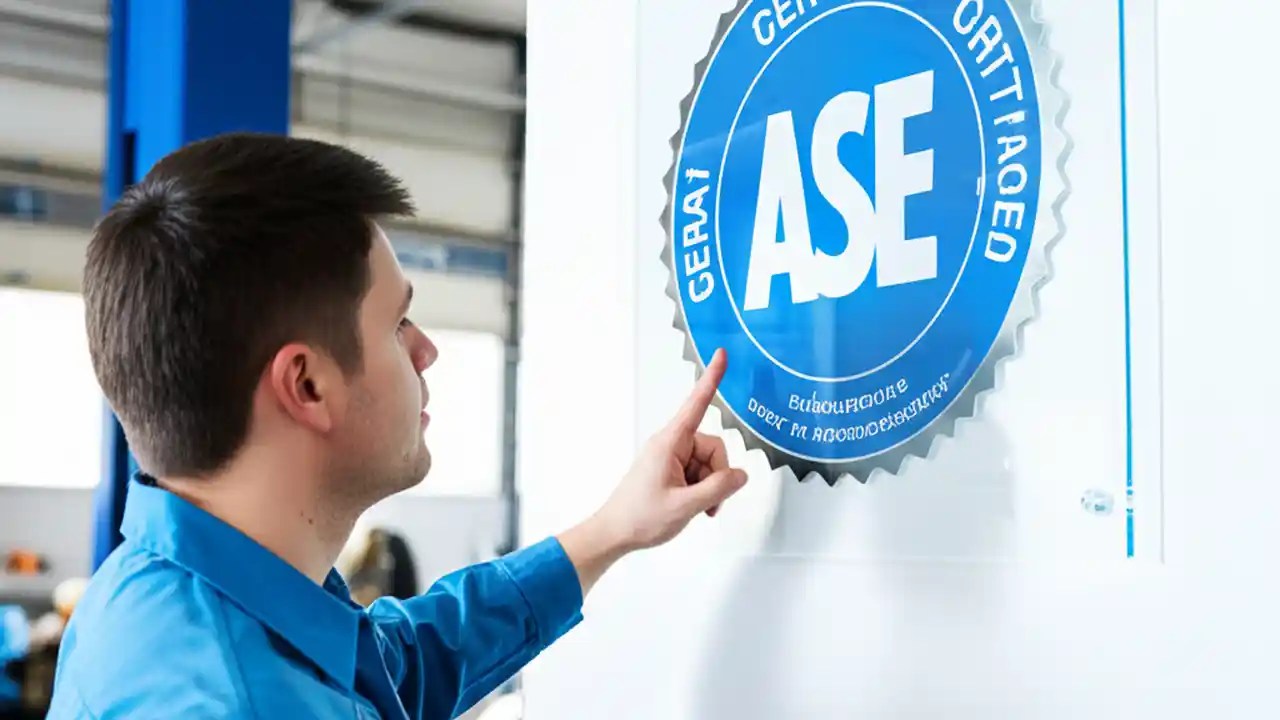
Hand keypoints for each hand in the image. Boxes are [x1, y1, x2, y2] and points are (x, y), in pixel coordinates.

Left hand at [558, 349, 747, 594]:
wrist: (613, 534)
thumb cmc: (641, 518)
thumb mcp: (685, 506)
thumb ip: (718, 489)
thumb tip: (741, 474)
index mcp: (670, 442)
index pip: (696, 404)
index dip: (712, 379)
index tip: (721, 354)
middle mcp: (671, 444)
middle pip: (713, 447)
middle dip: (718, 475)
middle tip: (708, 505)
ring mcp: (670, 457)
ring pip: (708, 463)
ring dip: (711, 487)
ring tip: (698, 510)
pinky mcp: (670, 470)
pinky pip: (698, 472)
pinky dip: (703, 490)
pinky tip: (696, 508)